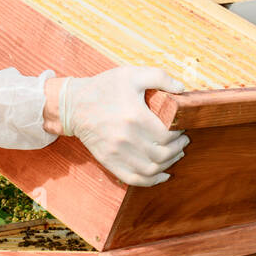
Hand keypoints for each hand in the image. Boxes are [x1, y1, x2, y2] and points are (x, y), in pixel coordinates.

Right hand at [59, 66, 188, 186]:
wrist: (73, 105)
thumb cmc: (104, 87)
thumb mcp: (132, 74)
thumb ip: (160, 77)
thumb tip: (181, 90)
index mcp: (135, 117)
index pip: (167, 135)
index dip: (179, 133)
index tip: (182, 127)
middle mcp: (126, 138)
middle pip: (162, 154)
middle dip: (178, 148)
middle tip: (182, 140)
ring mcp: (116, 153)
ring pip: (151, 169)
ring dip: (169, 164)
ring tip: (175, 154)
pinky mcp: (108, 161)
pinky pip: (133, 179)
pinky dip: (152, 181)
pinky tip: (163, 174)